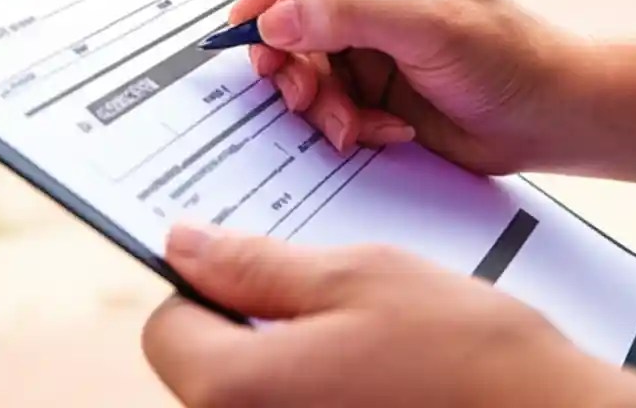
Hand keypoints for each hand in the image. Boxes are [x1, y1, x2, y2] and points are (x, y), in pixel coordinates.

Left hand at [143, 224, 635, 407]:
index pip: (168, 328)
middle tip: (326, 297)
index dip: (206, 287)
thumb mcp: (357, 278)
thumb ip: (256, 263)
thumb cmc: (468, 354)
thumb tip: (184, 245)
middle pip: (209, 366)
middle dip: (252, 323)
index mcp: (237, 389)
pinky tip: (380, 373)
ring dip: (291, 356)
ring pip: (257, 391)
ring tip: (365, 336)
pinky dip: (322, 388)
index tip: (255, 267)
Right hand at [233, 0, 590, 173]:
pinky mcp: (361, 74)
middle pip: (287, 3)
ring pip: (295, 56)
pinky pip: (318, 94)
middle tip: (293, 90)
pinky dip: (339, 119)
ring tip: (349, 122)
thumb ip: (350, 12)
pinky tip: (379, 128)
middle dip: (290, 55)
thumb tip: (276, 18)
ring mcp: (361, 28)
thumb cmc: (511, 57)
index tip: (252, 27)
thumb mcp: (430, 25)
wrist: (545, 121)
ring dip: (316, 97)